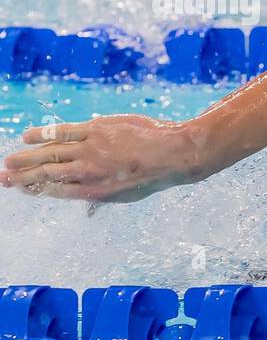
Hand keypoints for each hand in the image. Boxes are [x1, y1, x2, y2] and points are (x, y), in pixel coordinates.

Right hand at [1, 115, 202, 202]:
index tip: (21, 188)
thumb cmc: (153, 175)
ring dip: (25, 158)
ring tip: (8, 162)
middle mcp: (88, 172)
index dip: (35, 190)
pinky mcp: (96, 129)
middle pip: (46, 175)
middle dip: (22, 177)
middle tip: (3, 178)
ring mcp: (91, 149)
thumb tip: (85, 210)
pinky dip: (43, 134)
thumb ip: (100, 198)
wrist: (175, 153)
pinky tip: (28, 137)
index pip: (56, 191)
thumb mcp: (126, 195)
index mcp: (94, 192)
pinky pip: (62, 131)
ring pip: (49, 153)